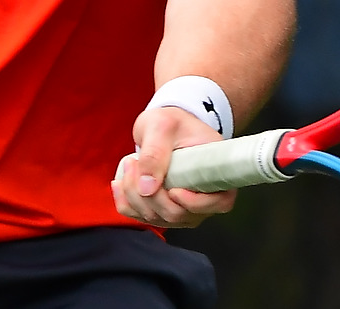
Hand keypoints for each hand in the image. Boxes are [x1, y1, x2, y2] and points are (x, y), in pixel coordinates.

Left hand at [111, 106, 236, 228]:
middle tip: (136, 162)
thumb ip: (155, 153)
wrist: (163, 127)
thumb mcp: (162, 126)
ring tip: (130, 164)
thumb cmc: (171, 122)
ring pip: (158, 218)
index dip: (195, 203)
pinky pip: (142, 218)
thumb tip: (147, 188)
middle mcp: (204, 196)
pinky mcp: (164, 210)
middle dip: (150, 194)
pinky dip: (126, 203)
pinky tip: (120, 182)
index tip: (173, 190)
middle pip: (178, 214)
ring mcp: (184, 207)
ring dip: (134, 195)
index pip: (220, 203)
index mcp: (216, 172)